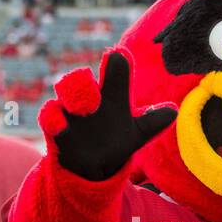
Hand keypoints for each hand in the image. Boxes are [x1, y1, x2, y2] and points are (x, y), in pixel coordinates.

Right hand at [38, 50, 177, 181]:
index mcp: (112, 93)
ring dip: (71, 95)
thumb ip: (152, 122)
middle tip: (96, 91)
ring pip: (64, 91)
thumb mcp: (137, 134)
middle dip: (86, 80)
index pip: (115, 70)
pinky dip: (53, 119)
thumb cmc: (115, 140)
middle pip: (82, 77)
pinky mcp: (54, 127)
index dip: (116, 61)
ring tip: (84, 107)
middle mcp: (89, 97)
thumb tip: (173, 111)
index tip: (118, 56)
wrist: (92, 166)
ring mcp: (70, 110)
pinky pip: (49, 117)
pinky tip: (59, 125)